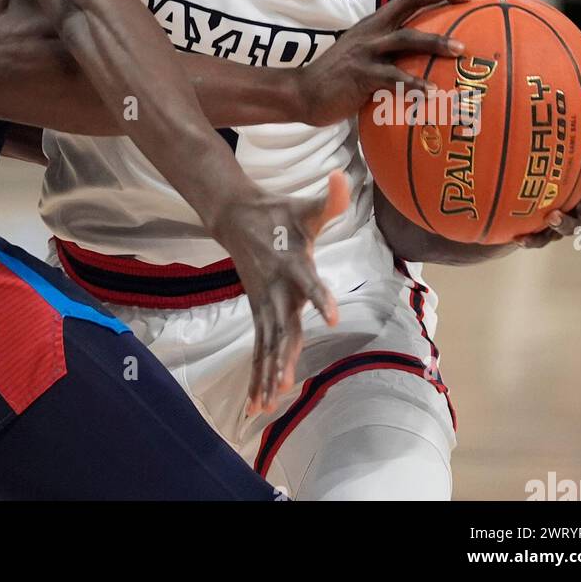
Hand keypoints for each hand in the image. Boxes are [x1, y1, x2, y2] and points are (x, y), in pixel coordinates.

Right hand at [209, 171, 349, 415]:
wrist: (234, 216)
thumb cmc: (278, 213)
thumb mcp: (305, 206)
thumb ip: (330, 198)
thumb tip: (345, 176)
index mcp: (291, 263)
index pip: (308, 282)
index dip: (320, 298)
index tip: (333, 317)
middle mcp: (275, 288)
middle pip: (281, 325)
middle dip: (283, 353)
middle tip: (285, 381)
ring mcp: (263, 303)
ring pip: (265, 343)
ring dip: (265, 372)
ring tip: (267, 403)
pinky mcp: (257, 312)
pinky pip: (258, 348)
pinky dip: (256, 374)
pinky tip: (257, 405)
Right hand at [297, 0, 472, 126]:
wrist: (303, 92)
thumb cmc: (340, 78)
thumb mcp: (364, 55)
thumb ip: (389, 51)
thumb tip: (422, 59)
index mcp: (373, 24)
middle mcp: (371, 31)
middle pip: (408, 3)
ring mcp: (365, 52)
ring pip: (406, 39)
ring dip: (435, 42)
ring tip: (460, 49)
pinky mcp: (360, 75)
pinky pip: (392, 78)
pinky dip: (413, 84)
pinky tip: (432, 92)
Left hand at [517, 117, 580, 248]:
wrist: (517, 201)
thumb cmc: (531, 159)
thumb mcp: (533, 136)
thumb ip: (531, 114)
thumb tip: (517, 73)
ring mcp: (570, 214)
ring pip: (577, 222)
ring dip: (568, 219)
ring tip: (555, 214)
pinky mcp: (548, 233)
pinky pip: (544, 239)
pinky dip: (534, 239)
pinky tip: (519, 238)